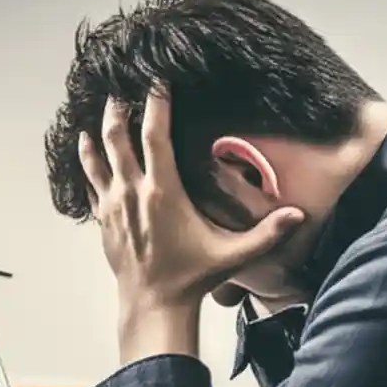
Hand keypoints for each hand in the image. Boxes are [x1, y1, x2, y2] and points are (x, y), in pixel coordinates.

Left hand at [78, 88, 303, 361]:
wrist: (153, 305)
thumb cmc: (192, 278)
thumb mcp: (233, 254)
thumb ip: (267, 233)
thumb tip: (300, 215)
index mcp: (163, 191)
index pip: (155, 135)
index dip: (156, 103)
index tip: (156, 81)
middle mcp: (133, 193)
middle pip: (116, 139)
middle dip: (118, 111)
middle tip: (119, 91)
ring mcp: (113, 207)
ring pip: (96, 160)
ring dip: (95, 135)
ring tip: (96, 116)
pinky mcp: (103, 222)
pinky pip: (91, 186)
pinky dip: (87, 166)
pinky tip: (86, 155)